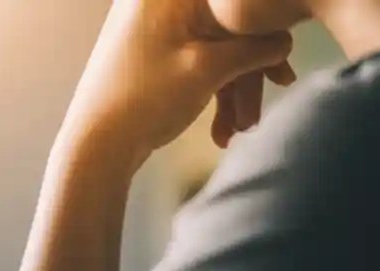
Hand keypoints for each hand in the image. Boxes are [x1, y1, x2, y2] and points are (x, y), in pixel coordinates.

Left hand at [63, 0, 294, 160]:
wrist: (95, 146)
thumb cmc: (147, 100)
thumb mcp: (209, 69)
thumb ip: (255, 49)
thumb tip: (284, 40)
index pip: (234, 5)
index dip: (264, 34)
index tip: (280, 72)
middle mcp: (158, 2)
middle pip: (226, 28)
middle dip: (248, 74)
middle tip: (257, 114)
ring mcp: (155, 29)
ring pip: (214, 49)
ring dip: (232, 91)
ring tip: (239, 130)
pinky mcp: (154, 55)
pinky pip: (196, 62)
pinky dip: (212, 92)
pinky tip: (223, 131)